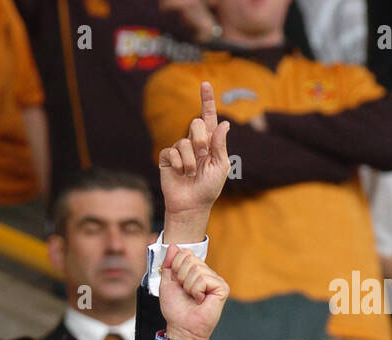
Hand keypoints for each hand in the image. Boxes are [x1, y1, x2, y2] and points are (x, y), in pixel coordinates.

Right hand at [159, 82, 230, 241]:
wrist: (191, 204)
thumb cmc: (208, 187)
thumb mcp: (220, 166)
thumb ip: (220, 145)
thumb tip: (224, 123)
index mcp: (210, 141)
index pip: (209, 116)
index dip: (207, 99)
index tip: (205, 84)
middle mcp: (194, 142)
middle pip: (196, 123)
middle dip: (201, 141)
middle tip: (203, 157)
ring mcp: (180, 149)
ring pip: (184, 141)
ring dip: (191, 160)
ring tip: (191, 173)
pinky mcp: (167, 158)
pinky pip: (173, 151)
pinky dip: (180, 164)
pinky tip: (181, 173)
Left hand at [159, 244, 227, 339]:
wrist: (182, 327)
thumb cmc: (176, 309)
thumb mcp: (167, 283)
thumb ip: (169, 264)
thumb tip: (174, 246)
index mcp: (195, 271)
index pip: (185, 253)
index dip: (175, 266)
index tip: (176, 282)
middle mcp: (207, 273)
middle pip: (190, 259)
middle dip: (181, 276)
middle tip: (185, 291)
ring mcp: (215, 279)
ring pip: (196, 269)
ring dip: (188, 286)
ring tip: (193, 297)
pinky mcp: (222, 287)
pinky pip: (203, 279)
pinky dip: (196, 291)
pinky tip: (200, 300)